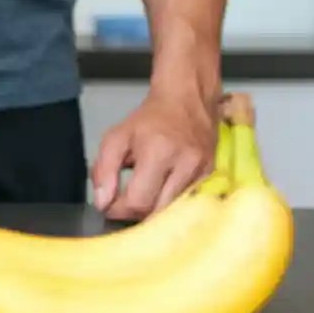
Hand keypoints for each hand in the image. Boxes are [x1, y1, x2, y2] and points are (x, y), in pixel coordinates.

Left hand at [90, 89, 217, 221]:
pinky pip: (186, 201)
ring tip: (140, 195)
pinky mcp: (211, 175)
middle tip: (122, 203)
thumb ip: (103, 171)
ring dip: (152, 210)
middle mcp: (185, 164)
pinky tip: (159, 191)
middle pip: (156, 211)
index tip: (108, 205)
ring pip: (172, 210)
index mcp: (158, 153)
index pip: (138, 201)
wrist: (188, 99)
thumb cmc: (148, 119)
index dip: (118, 210)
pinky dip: (169, 202)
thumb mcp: (115, 138)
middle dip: (134, 213)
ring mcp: (202, 171)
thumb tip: (102, 203)